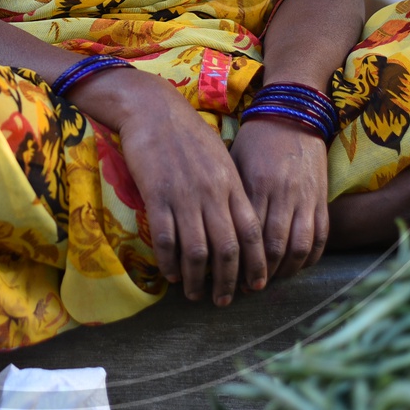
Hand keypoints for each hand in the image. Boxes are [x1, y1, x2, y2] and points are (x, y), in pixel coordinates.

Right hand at [109, 77, 266, 305]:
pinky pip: (166, 238)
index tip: (256, 285)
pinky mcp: (156, 195)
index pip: (251, 232)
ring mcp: (184, 195)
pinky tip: (171, 274)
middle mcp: (212, 193)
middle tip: (224, 300)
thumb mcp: (218, 158)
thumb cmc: (187, 132)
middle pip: (227, 248)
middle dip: (228, 281)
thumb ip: (229, 189)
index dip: (256, 263)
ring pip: (197, 250)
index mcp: (230, 183)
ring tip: (194, 294)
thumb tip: (236, 222)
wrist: (153, 108)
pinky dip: (170, 261)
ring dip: (197, 279)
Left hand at [230, 118, 330, 278]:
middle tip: (245, 288)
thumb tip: (209, 229)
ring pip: (299, 246)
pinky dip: (310, 256)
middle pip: (273, 246)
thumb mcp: (235, 162)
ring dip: (285, 271)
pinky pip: (320, 235)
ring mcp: (306, 197)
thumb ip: (229, 195)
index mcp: (256, 184)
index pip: (247, 233)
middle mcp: (282, 194)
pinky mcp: (322, 197)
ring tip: (270, 282)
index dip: (237, 259)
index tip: (225, 276)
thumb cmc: (256, 140)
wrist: (292, 115)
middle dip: (260, 273)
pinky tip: (296, 266)